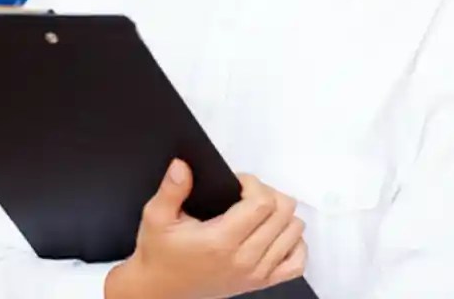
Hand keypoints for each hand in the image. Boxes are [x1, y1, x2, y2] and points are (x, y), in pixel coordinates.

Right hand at [105, 159, 306, 298]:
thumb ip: (171, 189)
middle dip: (268, 193)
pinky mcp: (261, 282)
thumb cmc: (160, 254)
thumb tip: (182, 166)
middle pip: (283, 213)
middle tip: (247, 193)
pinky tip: (277, 234)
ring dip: (281, 215)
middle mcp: (244, 258)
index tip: (238, 181)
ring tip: (259, 210)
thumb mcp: (156, 216)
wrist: (161, 288)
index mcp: (221, 241)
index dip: (254, 183)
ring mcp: (256, 273)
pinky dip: (294, 244)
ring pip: (294, 233)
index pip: (262, 203)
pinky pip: (297, 263)